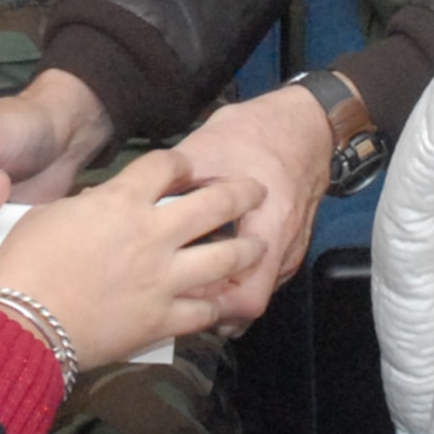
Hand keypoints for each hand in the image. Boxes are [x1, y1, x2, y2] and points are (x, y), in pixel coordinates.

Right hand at [0, 147, 267, 367]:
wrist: (23, 322)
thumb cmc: (24, 264)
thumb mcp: (49, 216)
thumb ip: (85, 207)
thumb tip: (100, 206)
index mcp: (121, 202)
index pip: (165, 165)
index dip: (180, 162)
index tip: (185, 169)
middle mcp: (153, 235)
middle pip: (214, 204)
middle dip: (240, 192)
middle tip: (255, 190)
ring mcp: (164, 279)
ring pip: (226, 259)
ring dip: (246, 250)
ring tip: (258, 246)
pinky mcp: (163, 320)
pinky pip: (204, 311)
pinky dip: (215, 306)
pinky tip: (220, 302)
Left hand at [168, 85, 334, 333]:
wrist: (303, 125)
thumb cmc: (256, 133)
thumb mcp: (208, 147)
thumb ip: (173, 179)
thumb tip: (129, 200)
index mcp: (270, 226)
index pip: (247, 297)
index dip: (211, 307)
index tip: (176, 293)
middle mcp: (284, 249)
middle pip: (247, 304)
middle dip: (210, 307)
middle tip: (170, 295)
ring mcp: (288, 251)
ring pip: (253, 290)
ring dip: (221, 290)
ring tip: (180, 281)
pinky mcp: (285, 246)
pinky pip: (259, 275)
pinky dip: (232, 275)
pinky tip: (204, 261)